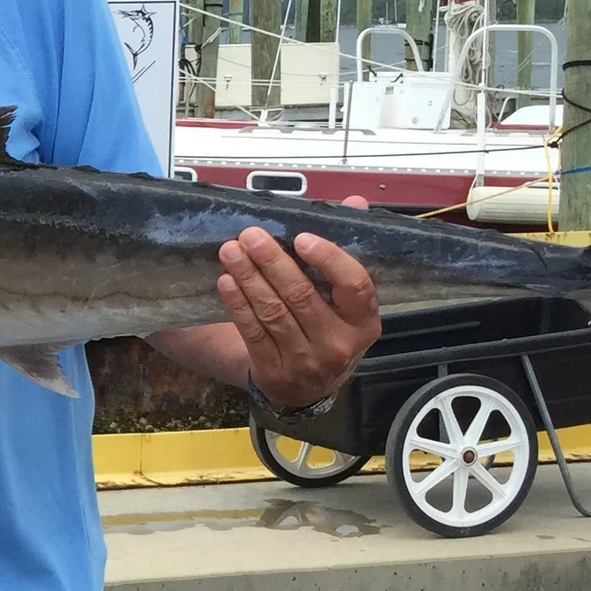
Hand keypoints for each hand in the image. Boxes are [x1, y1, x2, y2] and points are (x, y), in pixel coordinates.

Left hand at [215, 204, 379, 409]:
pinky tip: (227, 280)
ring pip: (273, 312)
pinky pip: (252, 331)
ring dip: (248, 277)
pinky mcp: (274, 371)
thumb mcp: (348, 301)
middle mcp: (338, 344)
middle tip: (250, 235)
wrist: (309, 389)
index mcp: (364, 322)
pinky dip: (238, 303)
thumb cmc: (330, 329)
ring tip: (230, 251)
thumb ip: (348, 249)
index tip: (301, 237)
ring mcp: (306, 361)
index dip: (329, 259)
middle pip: (302, 296)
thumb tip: (354, 202)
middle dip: (272, 261)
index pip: (354, 285)